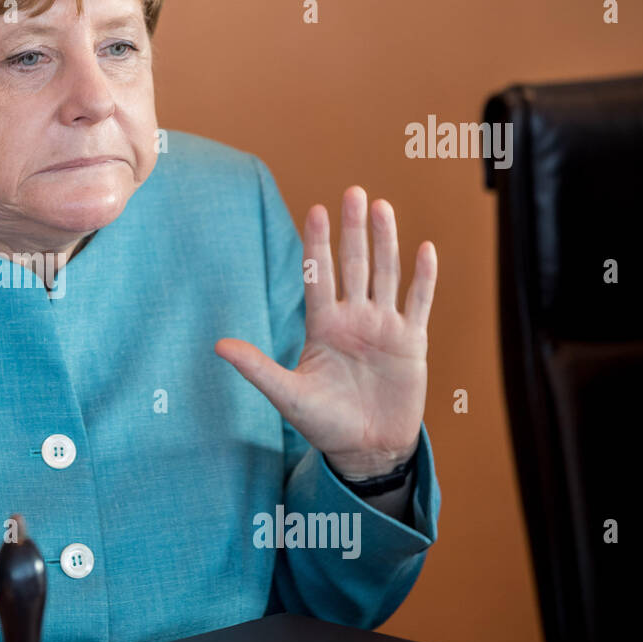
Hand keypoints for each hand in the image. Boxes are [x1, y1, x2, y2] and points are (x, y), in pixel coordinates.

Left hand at [215, 186, 436, 478]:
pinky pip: (419, 302)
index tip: (315, 210)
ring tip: (382, 207)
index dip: (318, 244)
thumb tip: (217, 346)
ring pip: (386, 274)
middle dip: (353, 230)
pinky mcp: (412, 342)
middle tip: (353, 192)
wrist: (366, 449)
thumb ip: (256, 367)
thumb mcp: (286, 394)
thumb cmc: (323, 422)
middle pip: (354, 265)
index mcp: (323, 326)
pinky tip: (425, 248)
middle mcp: (354, 319)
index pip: (319, 276)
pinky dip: (423, 277)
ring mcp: (384, 327)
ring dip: (386, 242)